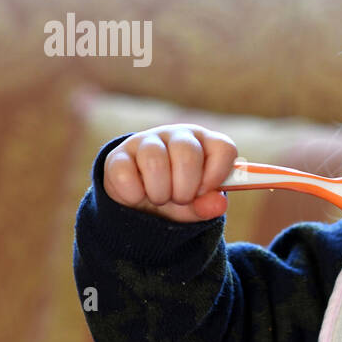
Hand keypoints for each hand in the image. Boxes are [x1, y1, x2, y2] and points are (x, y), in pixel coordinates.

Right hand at [103, 124, 238, 222]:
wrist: (139, 200)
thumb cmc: (176, 195)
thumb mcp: (196, 205)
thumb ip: (208, 206)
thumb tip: (218, 204)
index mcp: (204, 142)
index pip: (224, 148)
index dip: (217, 175)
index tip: (204, 191)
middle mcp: (177, 135)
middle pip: (187, 155)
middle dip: (185, 188)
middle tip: (180, 199)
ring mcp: (146, 141)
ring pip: (154, 162)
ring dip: (159, 192)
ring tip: (159, 198)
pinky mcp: (118, 155)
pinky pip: (124, 174)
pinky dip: (133, 195)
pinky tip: (137, 196)